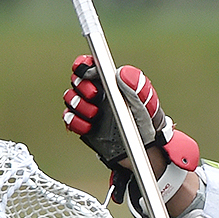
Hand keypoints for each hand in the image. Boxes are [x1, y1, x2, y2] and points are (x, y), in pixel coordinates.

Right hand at [62, 56, 199, 205]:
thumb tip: (122, 72)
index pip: (92, 67)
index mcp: (112, 84)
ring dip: (79, 105)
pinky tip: (89, 125)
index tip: (84, 69)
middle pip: (77, 81)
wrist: (144, 152)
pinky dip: (76, 121)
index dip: (84, 65)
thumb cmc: (148, 124)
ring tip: (95, 114)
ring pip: (70, 99)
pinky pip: (69, 119)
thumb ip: (137, 88)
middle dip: (82, 86)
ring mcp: (89, 110)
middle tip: (94, 95)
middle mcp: (99, 94)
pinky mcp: (84, 126)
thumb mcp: (147, 105)